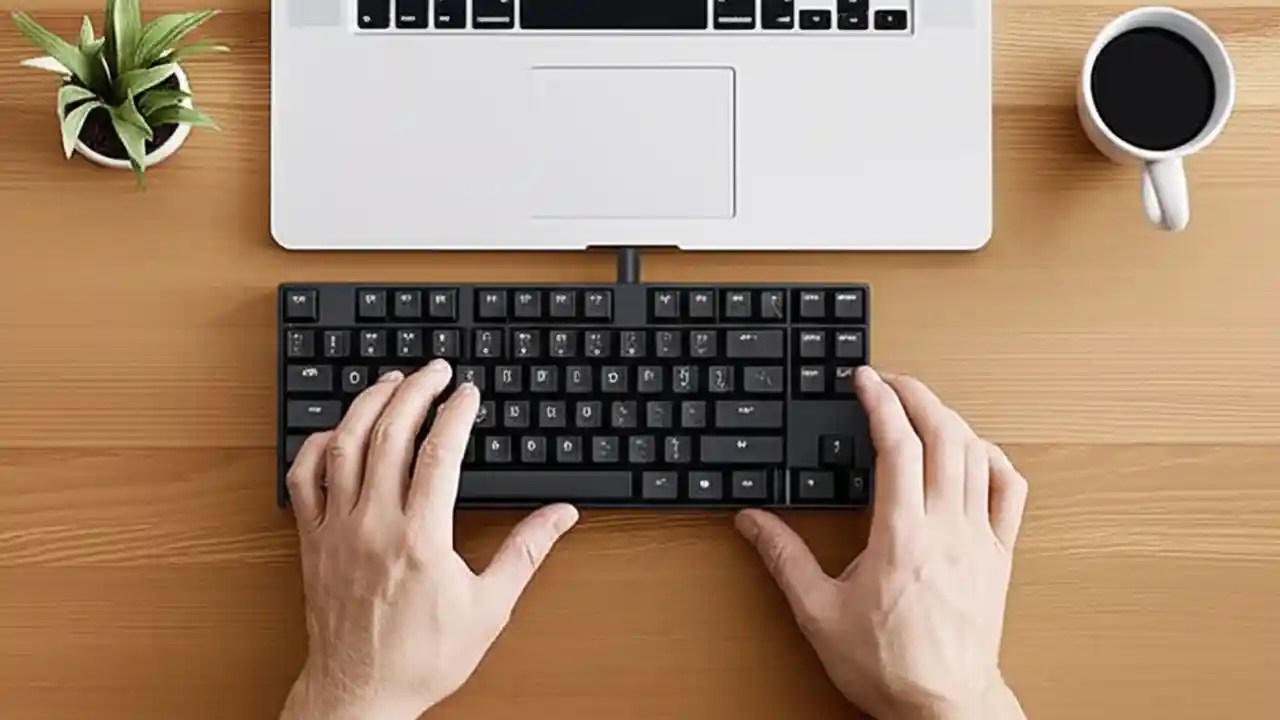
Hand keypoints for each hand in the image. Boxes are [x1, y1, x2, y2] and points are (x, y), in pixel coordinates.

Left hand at [280, 361, 578, 719]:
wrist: (360, 696)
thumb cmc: (421, 658)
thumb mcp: (489, 608)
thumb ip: (525, 552)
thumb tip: (560, 516)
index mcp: (421, 538)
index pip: (439, 453)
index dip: (456, 413)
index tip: (468, 392)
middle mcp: (374, 525)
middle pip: (390, 434)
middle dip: (416, 390)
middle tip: (435, 369)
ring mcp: (336, 530)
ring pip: (344, 446)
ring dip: (367, 405)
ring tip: (391, 382)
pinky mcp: (311, 542)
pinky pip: (302, 480)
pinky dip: (315, 446)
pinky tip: (335, 431)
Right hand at [737, 367, 1028, 719]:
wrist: (944, 707)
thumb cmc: (887, 667)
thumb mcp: (819, 613)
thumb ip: (784, 559)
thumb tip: (752, 522)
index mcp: (901, 537)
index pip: (897, 446)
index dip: (880, 402)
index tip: (865, 379)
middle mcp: (946, 529)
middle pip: (943, 435)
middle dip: (916, 394)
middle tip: (890, 380)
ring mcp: (980, 539)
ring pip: (976, 454)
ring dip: (949, 418)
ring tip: (921, 407)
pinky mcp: (1000, 555)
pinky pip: (1010, 491)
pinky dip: (994, 458)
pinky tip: (975, 450)